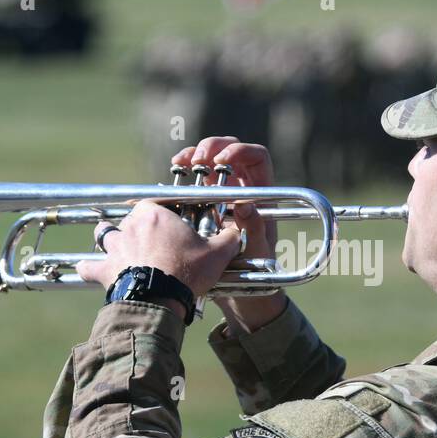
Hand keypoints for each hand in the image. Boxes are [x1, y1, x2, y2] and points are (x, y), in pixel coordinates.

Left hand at [75, 201, 241, 306]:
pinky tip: (89, 269)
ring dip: (109, 238)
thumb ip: (228, 239)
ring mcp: (114, 248)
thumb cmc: (187, 271)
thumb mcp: (216, 254)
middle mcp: (129, 226)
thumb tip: (238, 233)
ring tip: (119, 245)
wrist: (159, 298)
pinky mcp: (105, 270)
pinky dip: (90, 268)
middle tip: (153, 240)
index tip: (173, 223)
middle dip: (139, 226)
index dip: (164, 213)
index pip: (156, 204)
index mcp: (154, 214)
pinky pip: (90, 266)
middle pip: (131, 218)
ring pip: (105, 234)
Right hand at [171, 136, 286, 331]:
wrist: (237, 290)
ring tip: (181, 162)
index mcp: (261, 193)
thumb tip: (245, 205)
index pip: (257, 158)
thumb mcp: (256, 251)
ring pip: (210, 158)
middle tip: (198, 160)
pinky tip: (175, 169)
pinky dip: (184, 167)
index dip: (241, 151)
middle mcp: (242, 186)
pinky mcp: (202, 199)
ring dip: (195, 153)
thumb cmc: (253, 269)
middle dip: (213, 147)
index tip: (221, 162)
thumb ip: (254, 229)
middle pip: (230, 149)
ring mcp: (222, 190)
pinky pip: (194, 174)